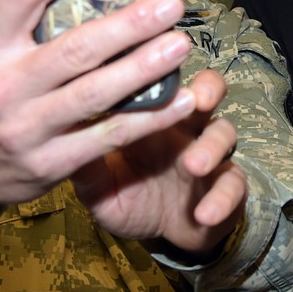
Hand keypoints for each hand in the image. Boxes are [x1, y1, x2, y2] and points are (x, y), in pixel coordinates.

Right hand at [0, 0, 200, 251]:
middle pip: (74, 49)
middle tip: (170, 3)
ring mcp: (26, 129)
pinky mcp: (51, 165)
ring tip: (181, 44)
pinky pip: (109, 138)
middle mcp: (3, 86)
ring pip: (96, 94)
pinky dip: (150, 119)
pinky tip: (182, 99)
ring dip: (145, 68)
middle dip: (129, 25)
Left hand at [70, 68, 247, 255]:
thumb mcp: (98, 185)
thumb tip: (58, 139)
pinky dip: (223, 199)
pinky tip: (204, 213)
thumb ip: (85, 165)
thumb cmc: (128, 194)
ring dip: (211, 147)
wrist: (159, 232)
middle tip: (197, 98)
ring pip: (224, 135)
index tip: (154, 59)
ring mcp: (210, 154)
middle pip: (208, 91)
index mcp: (154, 115)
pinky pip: (234, 186)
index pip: (162, 80)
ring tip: (192, 165)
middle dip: (207, 89)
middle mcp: (186, 126)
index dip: (161, 67)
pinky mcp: (226, 187)